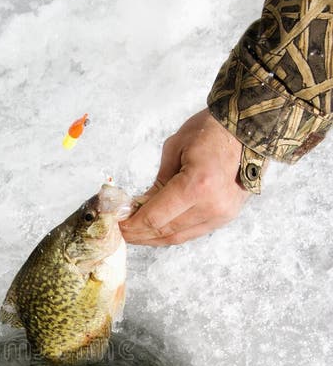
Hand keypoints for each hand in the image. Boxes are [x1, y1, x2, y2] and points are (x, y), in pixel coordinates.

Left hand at [120, 109, 249, 245]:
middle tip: (120, 231)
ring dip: (153, 237)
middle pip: (165, 231)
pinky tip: (156, 229)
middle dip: (139, 233)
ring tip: (135, 233)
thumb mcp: (174, 150)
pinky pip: (192, 232)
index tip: (116, 224)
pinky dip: (171, 232)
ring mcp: (222, 214)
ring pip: (178, 236)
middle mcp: (212, 205)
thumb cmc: (210, 130)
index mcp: (197, 184)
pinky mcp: (226, 217)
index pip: (155, 217)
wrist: (249, 128)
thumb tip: (138, 208)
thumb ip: (157, 184)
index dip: (131, 225)